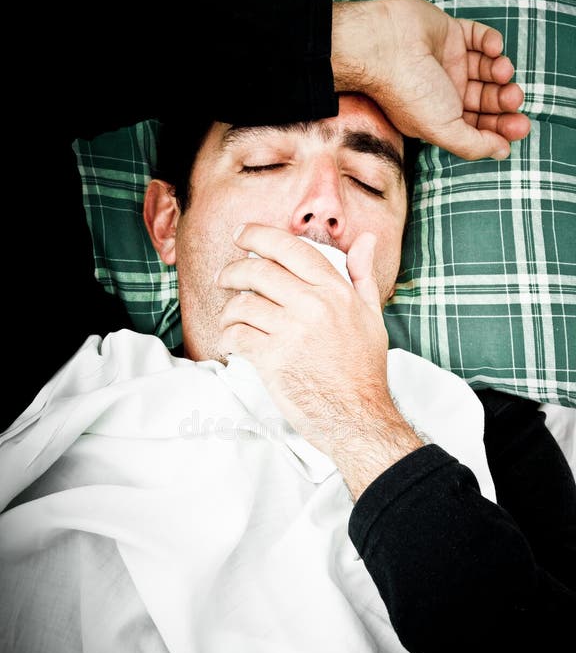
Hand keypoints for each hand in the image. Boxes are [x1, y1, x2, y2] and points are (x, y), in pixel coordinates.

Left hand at [216, 225, 421, 497]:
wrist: (358, 417)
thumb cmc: (365, 369)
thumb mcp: (372, 316)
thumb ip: (362, 275)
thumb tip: (365, 239)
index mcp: (336, 291)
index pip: (290, 248)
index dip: (259, 236)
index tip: (243, 235)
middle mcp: (313, 305)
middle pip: (258, 271)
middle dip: (233, 271)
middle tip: (224, 277)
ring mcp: (291, 332)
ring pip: (242, 304)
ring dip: (229, 310)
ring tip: (230, 318)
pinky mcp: (272, 359)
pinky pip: (236, 335)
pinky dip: (227, 336)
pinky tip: (231, 341)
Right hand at [331, 0, 530, 159]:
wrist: (386, 47)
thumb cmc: (407, 92)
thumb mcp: (442, 130)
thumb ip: (472, 145)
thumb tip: (502, 152)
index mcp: (440, 119)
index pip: (477, 126)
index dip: (500, 128)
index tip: (519, 127)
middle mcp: (445, 93)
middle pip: (486, 100)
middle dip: (505, 101)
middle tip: (515, 99)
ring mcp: (448, 63)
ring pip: (487, 70)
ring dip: (501, 71)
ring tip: (502, 71)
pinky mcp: (450, 33)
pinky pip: (480, 37)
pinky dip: (492, 42)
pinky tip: (492, 49)